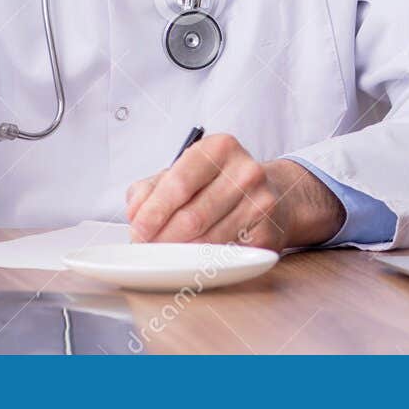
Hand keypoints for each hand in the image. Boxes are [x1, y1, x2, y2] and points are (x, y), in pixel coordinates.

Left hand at [125, 133, 344, 251]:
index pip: (179, 183)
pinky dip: (203, 261)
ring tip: (165, 253)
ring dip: (179, 253)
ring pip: (208, 240)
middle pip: (192, 217)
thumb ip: (151, 188)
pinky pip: (226, 255)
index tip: (138, 230)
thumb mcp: (182, 173)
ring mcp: (261, 202)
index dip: (154, 211)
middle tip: (147, 248)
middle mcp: (245, 171)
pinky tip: (193, 258)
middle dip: (162, 238)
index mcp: (219, 147)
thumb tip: (135, 213)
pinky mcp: (268, 233)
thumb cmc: (216, 183)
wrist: (273, 194)